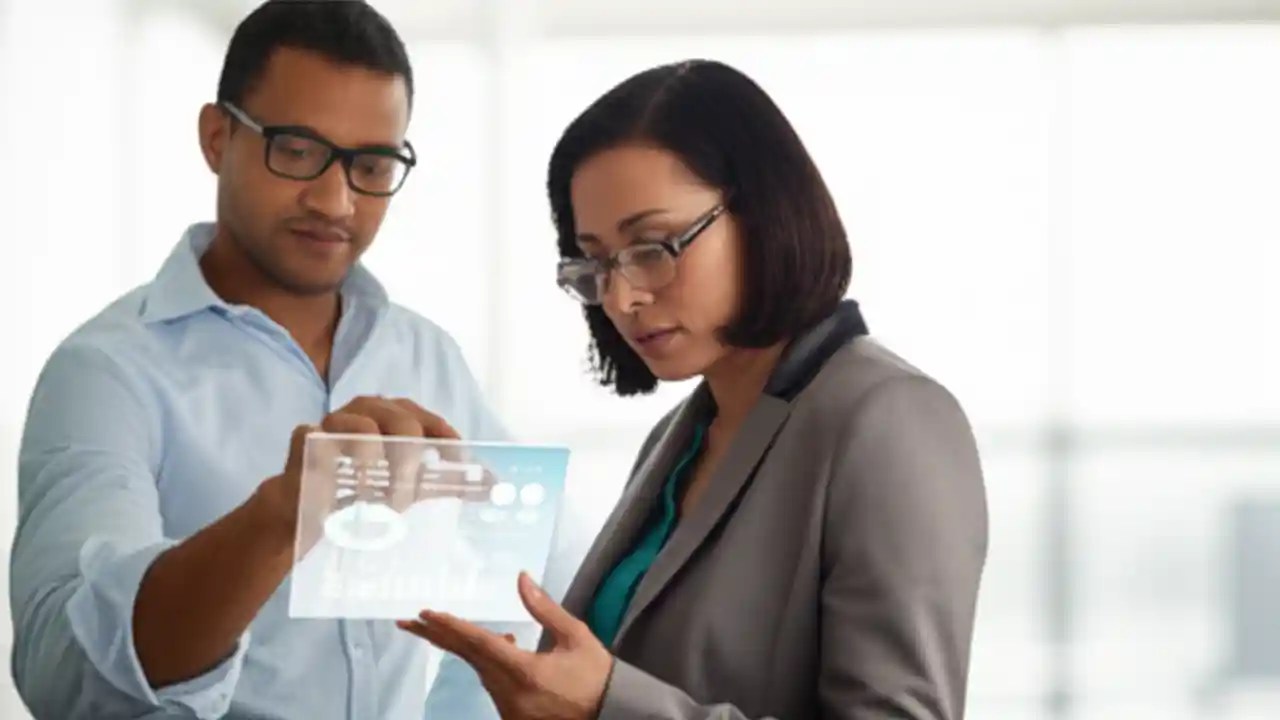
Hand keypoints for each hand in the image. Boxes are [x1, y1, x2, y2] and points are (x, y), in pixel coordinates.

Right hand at [251, 395, 459, 551]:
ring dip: (378, 468)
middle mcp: (364, 410)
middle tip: (408, 498)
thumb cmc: (366, 489)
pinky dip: (339, 470)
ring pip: (364, 429)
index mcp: (392, 413)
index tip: (456, 462)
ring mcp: (333, 421)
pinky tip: (349, 496)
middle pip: (401, 422)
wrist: (310, 509)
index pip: (424, 417)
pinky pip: (323, 442)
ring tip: (382, 501)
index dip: (443, 436)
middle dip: (410, 462)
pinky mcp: (304, 438)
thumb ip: (450, 482)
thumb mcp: (412, 487)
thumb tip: (496, 485)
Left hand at [398, 572, 612, 719]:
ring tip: (450, 627)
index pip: (478, 643)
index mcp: (524, 670)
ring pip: (480, 672)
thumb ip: (544, 608)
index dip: (449, 627)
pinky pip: (493, 686)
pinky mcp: (512, 719)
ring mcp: (509, 710)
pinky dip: (490, 665)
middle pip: (467, 658)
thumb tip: (521, 578)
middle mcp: (510, 693)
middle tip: (407, 622)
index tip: (425, 614)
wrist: (613, 716)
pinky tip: (502, 648)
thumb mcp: (575, 636)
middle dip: (436, 637)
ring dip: (467, 648)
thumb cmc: (597, 675)